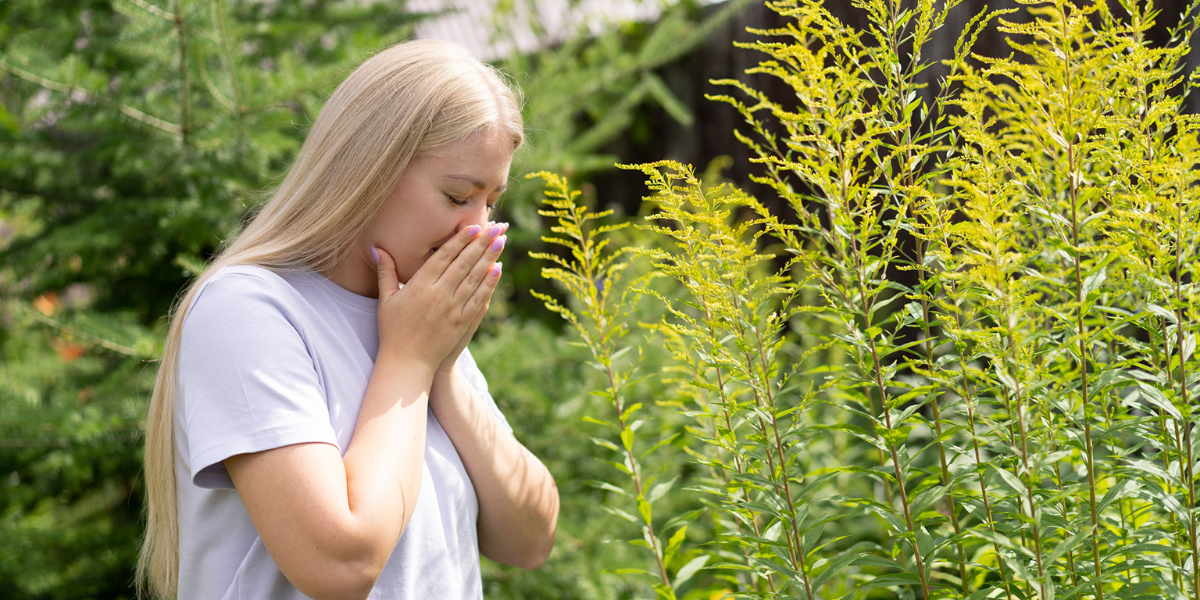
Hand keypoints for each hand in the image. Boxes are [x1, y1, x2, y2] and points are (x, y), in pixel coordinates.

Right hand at [373, 223, 505, 373]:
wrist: (407, 362)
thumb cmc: (393, 331)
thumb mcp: (386, 300)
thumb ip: (385, 272)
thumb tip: (376, 247)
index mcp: (420, 286)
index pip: (444, 256)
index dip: (460, 240)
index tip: (474, 226)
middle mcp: (439, 294)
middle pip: (464, 263)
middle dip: (481, 243)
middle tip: (496, 227)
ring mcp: (453, 309)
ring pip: (475, 278)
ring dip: (489, 258)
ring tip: (501, 241)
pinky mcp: (462, 322)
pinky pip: (479, 298)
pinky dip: (490, 283)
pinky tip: (498, 269)